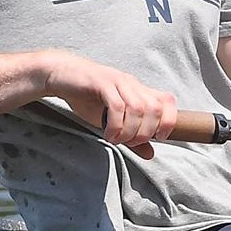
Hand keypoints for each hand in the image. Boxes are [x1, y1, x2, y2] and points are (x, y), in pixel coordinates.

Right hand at [44, 53, 176, 159]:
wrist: (60, 76)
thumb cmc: (87, 98)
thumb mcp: (113, 121)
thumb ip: (131, 137)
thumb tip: (151, 154)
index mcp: (139, 91)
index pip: (167, 101)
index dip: (169, 121)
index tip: (158, 138)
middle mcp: (132, 84)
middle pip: (154, 109)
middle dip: (146, 132)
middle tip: (130, 143)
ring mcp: (118, 82)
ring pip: (138, 108)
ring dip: (129, 131)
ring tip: (116, 140)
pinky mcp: (102, 82)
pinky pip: (117, 106)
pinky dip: (115, 125)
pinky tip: (108, 134)